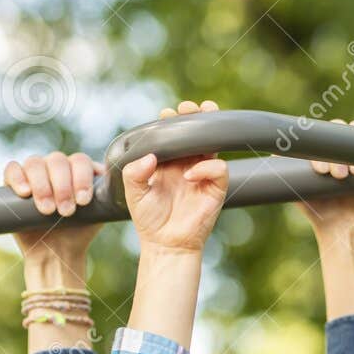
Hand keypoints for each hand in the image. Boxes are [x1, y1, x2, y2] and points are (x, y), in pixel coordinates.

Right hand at [5, 151, 103, 263]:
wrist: (56, 254)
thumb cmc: (78, 234)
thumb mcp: (97, 215)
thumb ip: (107, 199)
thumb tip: (120, 186)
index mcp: (78, 170)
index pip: (80, 161)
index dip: (82, 178)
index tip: (83, 201)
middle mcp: (56, 167)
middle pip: (57, 160)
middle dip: (62, 186)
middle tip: (66, 211)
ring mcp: (35, 173)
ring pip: (35, 163)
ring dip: (42, 185)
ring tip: (47, 210)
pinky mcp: (14, 182)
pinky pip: (12, 169)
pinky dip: (18, 178)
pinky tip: (25, 193)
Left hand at [121, 99, 228, 253]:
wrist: (165, 245)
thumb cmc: (149, 220)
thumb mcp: (134, 193)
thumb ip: (135, 172)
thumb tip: (151, 156)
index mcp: (169, 161)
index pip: (175, 133)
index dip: (172, 121)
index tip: (165, 115)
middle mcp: (188, 164)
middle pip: (198, 132)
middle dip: (195, 115)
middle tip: (187, 109)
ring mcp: (203, 175)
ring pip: (214, 143)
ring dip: (208, 129)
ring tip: (200, 118)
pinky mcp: (215, 189)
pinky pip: (218, 169)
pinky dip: (206, 167)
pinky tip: (190, 175)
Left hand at [296, 119, 353, 239]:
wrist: (345, 230)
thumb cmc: (321, 211)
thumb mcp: (301, 193)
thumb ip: (290, 175)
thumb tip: (274, 153)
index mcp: (323, 152)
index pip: (321, 136)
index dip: (320, 149)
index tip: (320, 171)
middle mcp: (342, 149)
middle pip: (341, 132)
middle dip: (339, 153)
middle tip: (337, 175)